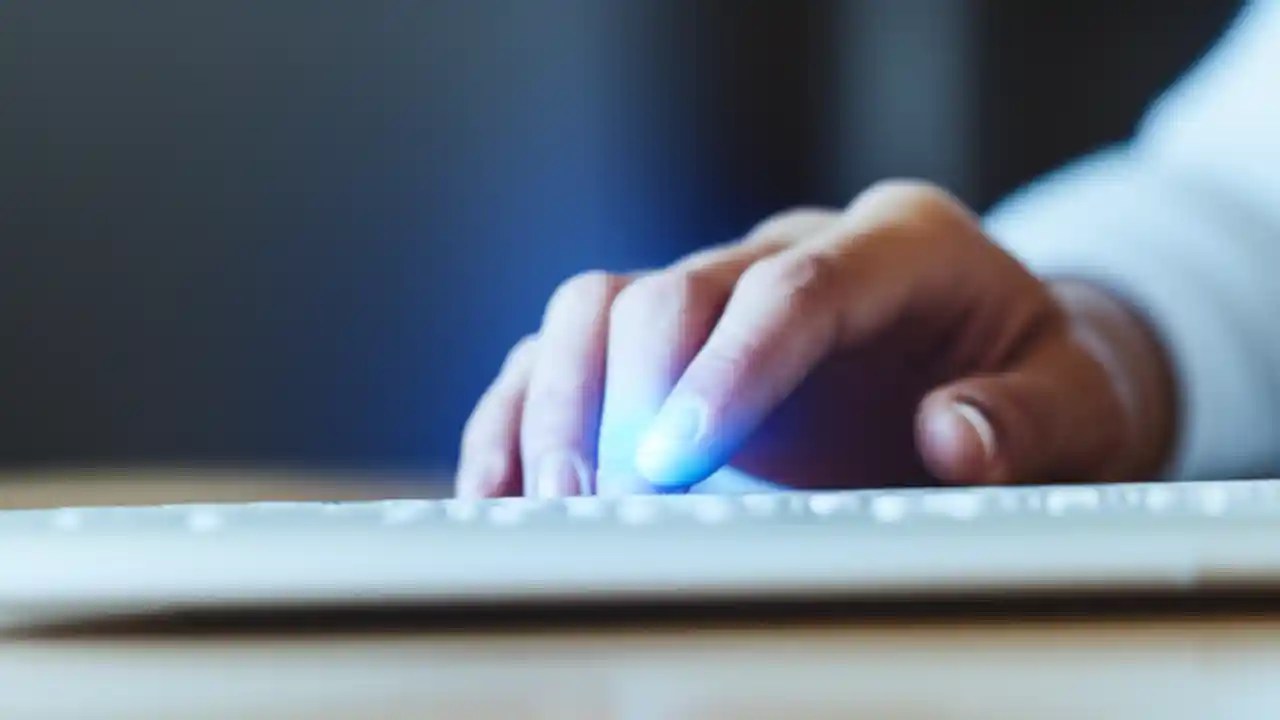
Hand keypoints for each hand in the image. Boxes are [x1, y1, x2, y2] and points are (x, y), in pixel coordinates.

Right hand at [455, 181, 1175, 497]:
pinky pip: (573, 355)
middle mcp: (791, 254)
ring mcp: (722, 296)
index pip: (794, 288)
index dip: (729, 369)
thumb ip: (1028, 417)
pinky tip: (507, 487)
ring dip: (557, 400)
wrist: (1001, 365)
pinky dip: (527, 415)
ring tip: (548, 499)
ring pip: (599, 307)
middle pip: (673, 287)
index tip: (678, 457)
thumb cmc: (1033, 378)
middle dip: (624, 390)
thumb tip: (952, 436)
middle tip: (609, 494)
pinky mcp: (674, 348)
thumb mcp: (1079, 399)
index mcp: (898, 246)